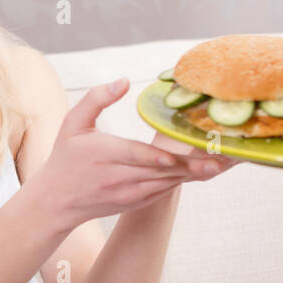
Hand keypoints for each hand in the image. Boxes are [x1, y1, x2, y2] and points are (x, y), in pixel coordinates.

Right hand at [33, 79, 237, 226]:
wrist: (56, 201)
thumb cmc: (65, 159)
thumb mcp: (72, 124)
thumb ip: (96, 99)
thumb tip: (124, 80)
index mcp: (103, 156)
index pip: (135, 157)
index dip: (158, 158)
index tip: (177, 157)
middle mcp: (119, 178)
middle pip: (161, 172)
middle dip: (194, 166)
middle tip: (225, 158)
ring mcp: (130, 193)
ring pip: (168, 183)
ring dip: (197, 173)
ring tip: (226, 162)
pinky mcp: (137, 202)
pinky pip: (166, 190)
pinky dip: (186, 180)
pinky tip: (208, 170)